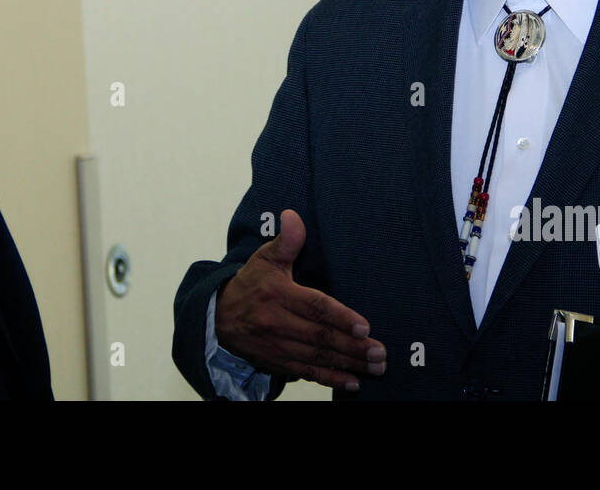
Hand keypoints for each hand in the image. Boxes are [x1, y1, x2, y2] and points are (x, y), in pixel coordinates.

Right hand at [215, 208, 385, 391]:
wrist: (219, 318)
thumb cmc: (251, 283)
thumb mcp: (265, 257)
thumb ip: (287, 240)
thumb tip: (293, 215)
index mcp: (278, 295)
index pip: (314, 307)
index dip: (340, 318)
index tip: (364, 327)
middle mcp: (278, 323)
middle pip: (320, 337)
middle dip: (353, 347)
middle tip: (380, 353)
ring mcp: (277, 346)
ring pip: (317, 358)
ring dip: (348, 365)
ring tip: (376, 368)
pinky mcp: (278, 363)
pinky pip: (307, 373)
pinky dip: (330, 379)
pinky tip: (352, 383)